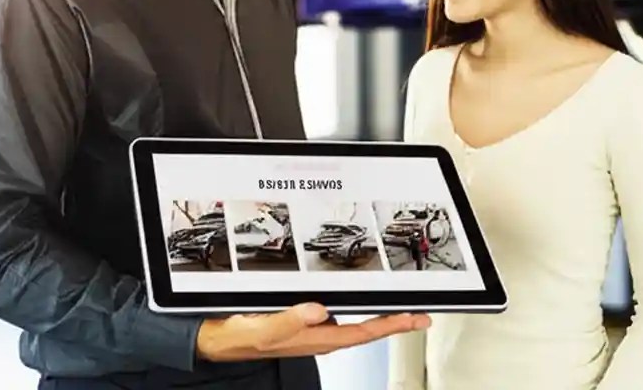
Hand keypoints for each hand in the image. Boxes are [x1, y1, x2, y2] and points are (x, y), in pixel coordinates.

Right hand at [195, 303, 429, 361]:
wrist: (222, 338)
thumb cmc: (242, 336)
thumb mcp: (265, 326)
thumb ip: (292, 319)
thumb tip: (319, 310)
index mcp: (317, 338)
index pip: (364, 332)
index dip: (392, 325)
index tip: (415, 318)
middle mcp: (320, 336)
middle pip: (366, 330)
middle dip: (394, 322)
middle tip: (419, 315)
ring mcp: (313, 331)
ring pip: (354, 325)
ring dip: (377, 318)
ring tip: (398, 310)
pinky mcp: (305, 324)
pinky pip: (339, 319)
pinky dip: (354, 311)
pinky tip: (358, 304)